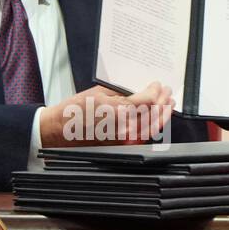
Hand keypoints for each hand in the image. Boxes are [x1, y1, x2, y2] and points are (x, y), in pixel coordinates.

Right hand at [39, 82, 173, 148]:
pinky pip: (141, 137)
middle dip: (163, 103)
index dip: (155, 91)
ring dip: (162, 116)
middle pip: (153, 114)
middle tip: (168, 93)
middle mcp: (123, 126)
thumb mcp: (99, 92)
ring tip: (168, 106)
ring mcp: (123, 138)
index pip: (147, 100)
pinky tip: (156, 120)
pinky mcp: (120, 145)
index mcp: (118, 110)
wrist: (60, 130)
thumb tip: (138, 89)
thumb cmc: (74, 111)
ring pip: (151, 128)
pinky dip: (152, 128)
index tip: (157, 85)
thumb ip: (121, 92)